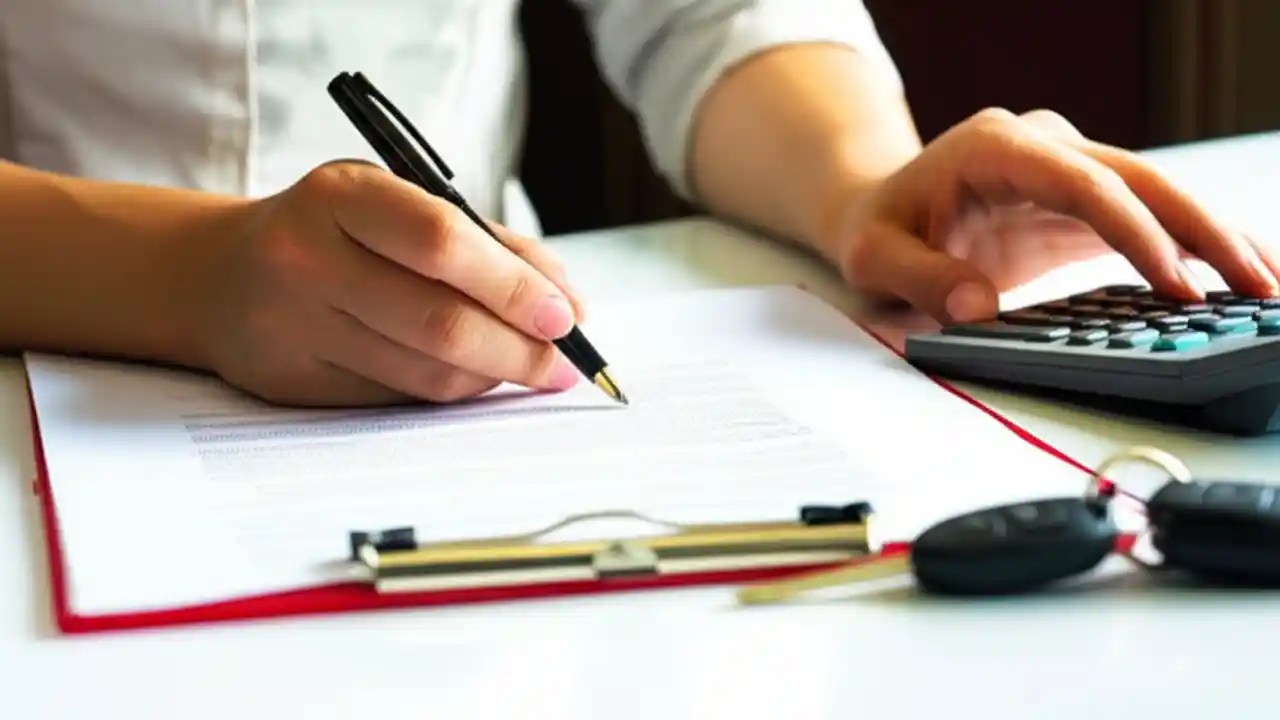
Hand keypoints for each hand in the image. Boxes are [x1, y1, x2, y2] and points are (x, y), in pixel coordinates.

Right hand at [193, 162, 584, 405]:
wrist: (216, 275)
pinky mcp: (294, 383)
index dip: (514, 286)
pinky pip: (398, 400)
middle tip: (565, 363)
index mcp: (341, 195)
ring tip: (527, 368)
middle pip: (440, 322)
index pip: (443, 242)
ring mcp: (293, 326)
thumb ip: (488, 245)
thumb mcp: (399, 203)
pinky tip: (472, 376)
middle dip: (521, 350)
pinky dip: (450, 392)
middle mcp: (306, 257)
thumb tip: (570, 306)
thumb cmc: (334, 232)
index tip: (566, 316)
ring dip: (493, 377)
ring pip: (425, 373)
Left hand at [823, 108, 1279, 322]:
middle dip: (1203, 231)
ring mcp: (1067, 169)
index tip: (1175, 282)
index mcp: (997, 148)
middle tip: (1256, 284)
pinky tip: (1232, 275)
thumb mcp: (876, 257)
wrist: (878, 208)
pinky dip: (1190, 247)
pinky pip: (1146, 219)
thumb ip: (922, 278)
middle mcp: (1043, 146)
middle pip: (1140, 179)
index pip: (1083, 185)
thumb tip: (979, 307)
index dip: (1135, 232)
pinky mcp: (1080, 201)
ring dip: (1214, 238)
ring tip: (1268, 286)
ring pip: (1157, 195)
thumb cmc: (877, 228)